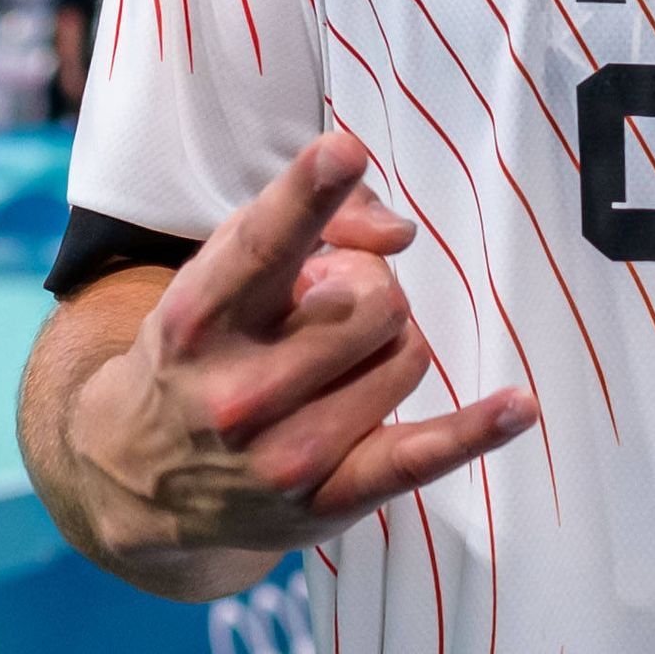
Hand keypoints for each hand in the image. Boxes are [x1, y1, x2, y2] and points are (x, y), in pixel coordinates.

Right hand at [69, 133, 532, 567]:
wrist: (134, 473)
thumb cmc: (200, 349)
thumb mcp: (220, 273)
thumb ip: (302, 222)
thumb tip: (396, 234)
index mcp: (199, 319)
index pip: (261, 246)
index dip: (306, 194)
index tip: (343, 151)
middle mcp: (234, 393)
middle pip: (374, 302)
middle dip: (368, 292)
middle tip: (325, 312)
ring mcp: (280, 455)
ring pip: (407, 358)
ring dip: (391, 346)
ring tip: (338, 362)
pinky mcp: (324, 502)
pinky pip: (417, 457)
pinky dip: (473, 431)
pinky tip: (520, 406)